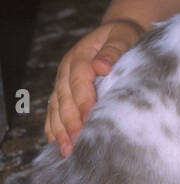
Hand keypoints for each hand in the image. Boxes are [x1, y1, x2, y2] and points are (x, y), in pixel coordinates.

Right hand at [44, 18, 144, 155]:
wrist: (114, 33)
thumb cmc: (122, 36)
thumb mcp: (122, 36)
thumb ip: (113, 49)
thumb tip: (101, 65)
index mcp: (81, 55)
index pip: (79, 81)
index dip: (83, 101)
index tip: (88, 120)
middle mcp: (66, 68)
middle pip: (64, 98)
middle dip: (69, 122)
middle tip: (75, 143)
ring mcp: (62, 80)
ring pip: (56, 107)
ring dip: (59, 129)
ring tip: (65, 150)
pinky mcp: (62, 89)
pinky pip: (53, 110)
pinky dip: (53, 126)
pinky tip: (55, 143)